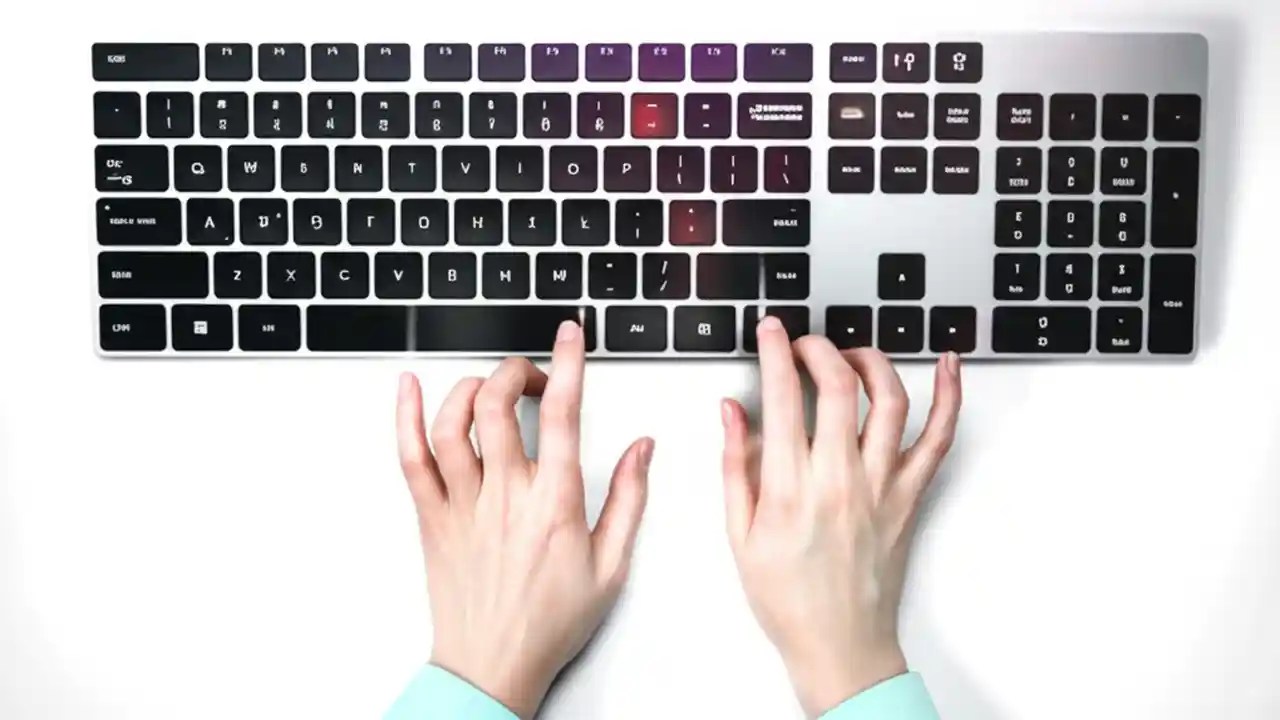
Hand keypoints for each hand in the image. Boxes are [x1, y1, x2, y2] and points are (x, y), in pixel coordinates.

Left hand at [395, 320, 653, 718]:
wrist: (492, 667)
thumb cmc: (549, 623)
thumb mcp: (611, 566)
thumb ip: (629, 500)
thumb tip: (642, 449)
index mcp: (554, 503)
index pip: (563, 414)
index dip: (567, 364)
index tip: (570, 335)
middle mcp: (505, 495)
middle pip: (499, 405)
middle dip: (515, 372)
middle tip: (529, 375)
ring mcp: (462, 504)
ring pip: (454, 422)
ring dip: (470, 388)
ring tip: (488, 388)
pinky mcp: (431, 517)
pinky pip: (411, 457)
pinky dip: (406, 416)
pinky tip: (409, 388)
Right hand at [721, 316, 961, 717]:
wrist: (839, 645)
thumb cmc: (787, 597)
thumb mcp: (739, 534)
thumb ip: (734, 466)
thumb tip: (732, 412)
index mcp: (791, 488)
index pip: (783, 397)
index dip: (775, 350)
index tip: (771, 330)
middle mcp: (841, 479)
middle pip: (837, 385)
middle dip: (817, 347)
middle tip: (803, 343)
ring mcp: (883, 485)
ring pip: (889, 400)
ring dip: (870, 361)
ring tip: (851, 354)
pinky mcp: (911, 496)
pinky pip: (939, 437)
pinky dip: (950, 396)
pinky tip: (948, 366)